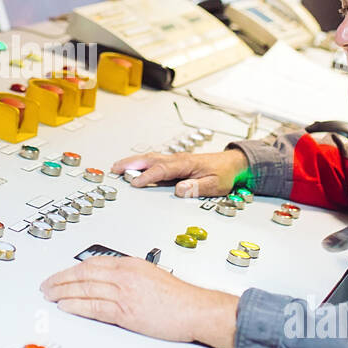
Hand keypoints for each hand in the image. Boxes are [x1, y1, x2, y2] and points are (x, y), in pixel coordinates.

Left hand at [40, 256, 238, 347]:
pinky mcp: (126, 311)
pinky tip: (66, 306)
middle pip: (83, 274)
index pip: (92, 263)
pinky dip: (77, 306)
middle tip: (47, 286)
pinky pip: (94, 307)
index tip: (60, 276)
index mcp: (130, 264)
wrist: (195, 309)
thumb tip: (111, 283)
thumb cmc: (178, 297)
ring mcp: (124, 293)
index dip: (71, 270)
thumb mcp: (151, 276)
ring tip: (50, 296)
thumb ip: (130, 277)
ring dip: (63, 292)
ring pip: (85, 289)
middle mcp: (124, 275)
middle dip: (61, 280)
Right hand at [110, 148, 246, 198]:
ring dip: (133, 162)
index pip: (162, 169)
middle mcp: (177, 160)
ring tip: (117, 167)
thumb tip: (180, 189)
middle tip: (115, 169)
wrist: (232, 163)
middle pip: (150, 159)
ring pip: (150, 158)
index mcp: (185, 164)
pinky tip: (133, 167)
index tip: (135, 183)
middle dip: (131, 164)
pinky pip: (154, 161)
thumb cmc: (224, 173)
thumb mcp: (215, 184)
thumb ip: (197, 187)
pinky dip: (140, 163)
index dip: (147, 176)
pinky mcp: (174, 163)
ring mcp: (175, 160)